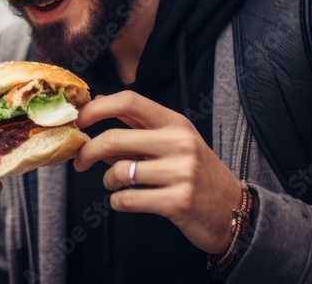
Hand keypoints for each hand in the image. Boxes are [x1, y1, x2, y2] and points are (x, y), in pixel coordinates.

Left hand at [72, 91, 241, 253]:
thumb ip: (138, 123)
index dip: (97, 108)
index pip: (129, 101)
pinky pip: (127, 200)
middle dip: (87, 151)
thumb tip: (99, 102)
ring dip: (108, 181)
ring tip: (117, 184)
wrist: (233, 209)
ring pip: (118, 172)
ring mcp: (181, 173)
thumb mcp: (174, 141)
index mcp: (175, 123)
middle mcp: (179, 143)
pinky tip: (125, 200)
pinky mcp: (178, 202)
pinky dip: (117, 201)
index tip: (79, 120)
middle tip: (80, 162)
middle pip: (114, 138)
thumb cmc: (196, 173)